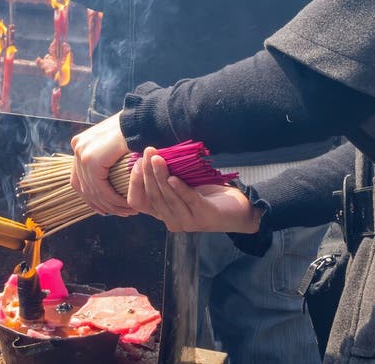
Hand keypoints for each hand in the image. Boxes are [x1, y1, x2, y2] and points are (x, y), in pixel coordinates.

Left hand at [70, 113, 135, 216]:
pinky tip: (126, 204)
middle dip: (104, 204)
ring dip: (111, 205)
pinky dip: (114, 200)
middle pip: (85, 186)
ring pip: (94, 190)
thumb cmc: (133, 132)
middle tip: (121, 212)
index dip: (92, 198)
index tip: (107, 209)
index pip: (80, 179)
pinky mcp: (91, 159)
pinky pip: (101, 188)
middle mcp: (77, 146)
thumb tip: (102, 186)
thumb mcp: (114, 148)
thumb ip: (105, 162)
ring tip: (127, 211)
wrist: (142, 121)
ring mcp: (82, 152)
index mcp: (80, 144)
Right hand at [127, 148, 260, 233]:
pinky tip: (174, 178)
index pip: (138, 202)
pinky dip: (180, 189)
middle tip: (148, 152)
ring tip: (158, 158)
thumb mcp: (182, 183)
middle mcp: (171, 220)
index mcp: (163, 212)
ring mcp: (187, 222)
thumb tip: (149, 154)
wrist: (239, 208)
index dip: (135, 183)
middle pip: (152, 196)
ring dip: (160, 176)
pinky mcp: (204, 217)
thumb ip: (166, 176)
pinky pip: (189, 201)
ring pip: (168, 197)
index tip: (137, 161)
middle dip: (147, 173)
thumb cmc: (207, 193)